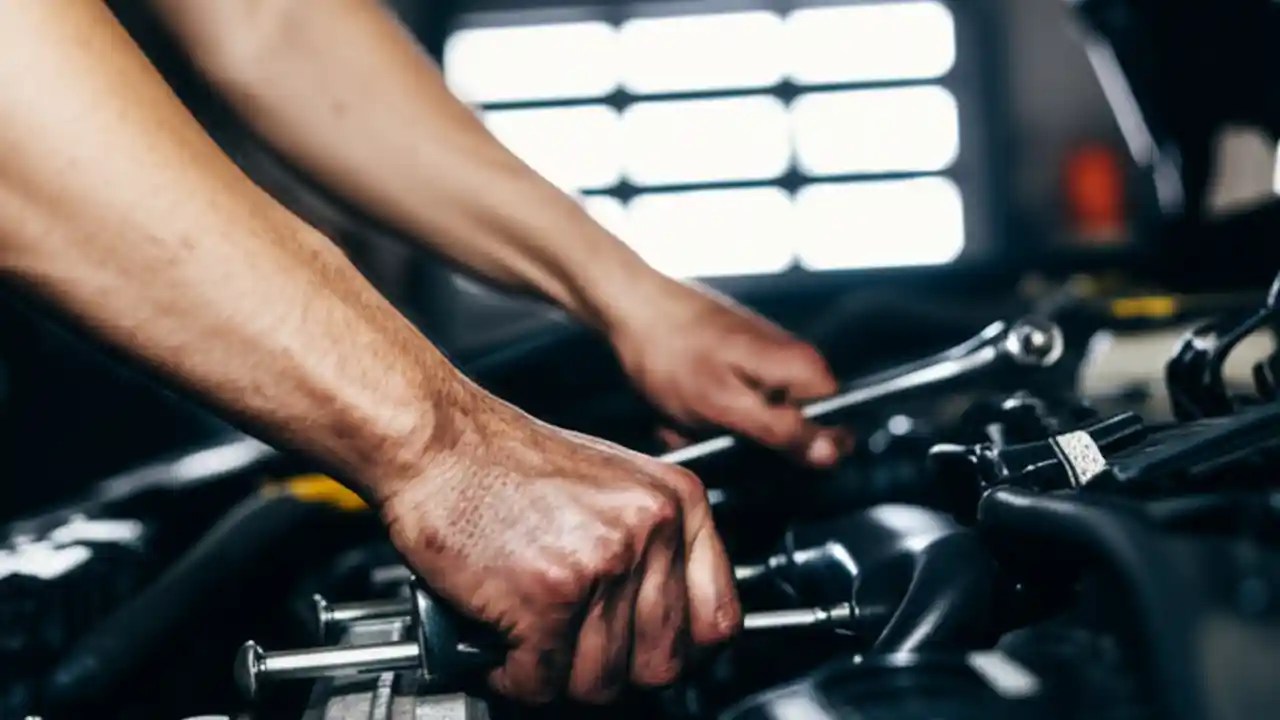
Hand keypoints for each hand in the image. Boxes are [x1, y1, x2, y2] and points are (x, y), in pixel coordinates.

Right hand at [375, 386, 739, 704]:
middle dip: (613, 674)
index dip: (678, 651)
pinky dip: (513, 676)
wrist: (437, 440)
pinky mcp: (548, 597)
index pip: (718, 621)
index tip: (646, 655)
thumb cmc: (507, 460)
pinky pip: (542, 682)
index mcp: (678, 502)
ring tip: (530, 643)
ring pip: (600, 683)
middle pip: (662, 666)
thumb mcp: (613, 484)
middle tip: (576, 655)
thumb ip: (652, 545)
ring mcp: (604, 563)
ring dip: (556, 678)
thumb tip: (667, 622)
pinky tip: (502, 643)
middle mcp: (652, 530)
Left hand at [610, 281, 847, 466]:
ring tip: (684, 421)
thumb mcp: (726, 405)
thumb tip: (834, 453)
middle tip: (709, 436)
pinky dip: (703, 417)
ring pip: (753, 423)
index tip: (759, 456)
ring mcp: (765, 364)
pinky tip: (676, 412)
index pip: (834, 431)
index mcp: (803, 370)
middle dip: (747, 446)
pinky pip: (731, 408)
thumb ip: (782, 431)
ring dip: (717, 433)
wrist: (630, 307)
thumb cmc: (672, 352)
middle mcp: (792, 363)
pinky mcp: (739, 366)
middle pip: (791, 431)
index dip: (800, 455)